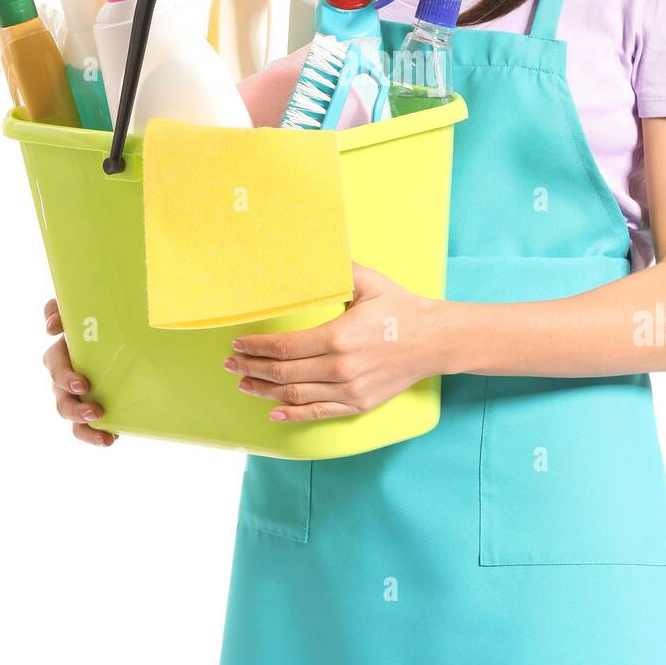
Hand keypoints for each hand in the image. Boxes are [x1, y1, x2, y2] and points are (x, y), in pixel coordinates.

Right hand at [42, 298, 117, 445]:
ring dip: (83, 427)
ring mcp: (76, 396)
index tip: (83, 385)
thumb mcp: (76, 310)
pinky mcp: (92, 408)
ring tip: (103, 433)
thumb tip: (51, 327)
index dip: (65, 377)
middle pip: (61, 399)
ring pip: (72, 417)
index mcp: (61, 354)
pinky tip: (110, 438)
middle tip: (95, 411)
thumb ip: (58, 309)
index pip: (55, 365)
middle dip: (75, 409)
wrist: (119, 335)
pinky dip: (96, 436)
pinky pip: (86, 428)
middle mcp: (64, 379)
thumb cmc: (93, 320)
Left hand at [222, 262, 441, 421]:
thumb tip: (312, 250)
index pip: (285, 347)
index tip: (238, 341)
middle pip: (284, 373)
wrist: (434, 340)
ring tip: (244, 382)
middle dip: (251, 367)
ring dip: (264, 391)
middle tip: (230, 362)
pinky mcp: (358, 403)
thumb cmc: (400, 308)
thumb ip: (338, 270)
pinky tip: (273, 410)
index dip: (257, 346)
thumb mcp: (370, 282)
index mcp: (340, 337)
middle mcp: (342, 367)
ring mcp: (350, 389)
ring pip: (296, 396)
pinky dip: (292, 414)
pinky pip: (318, 413)